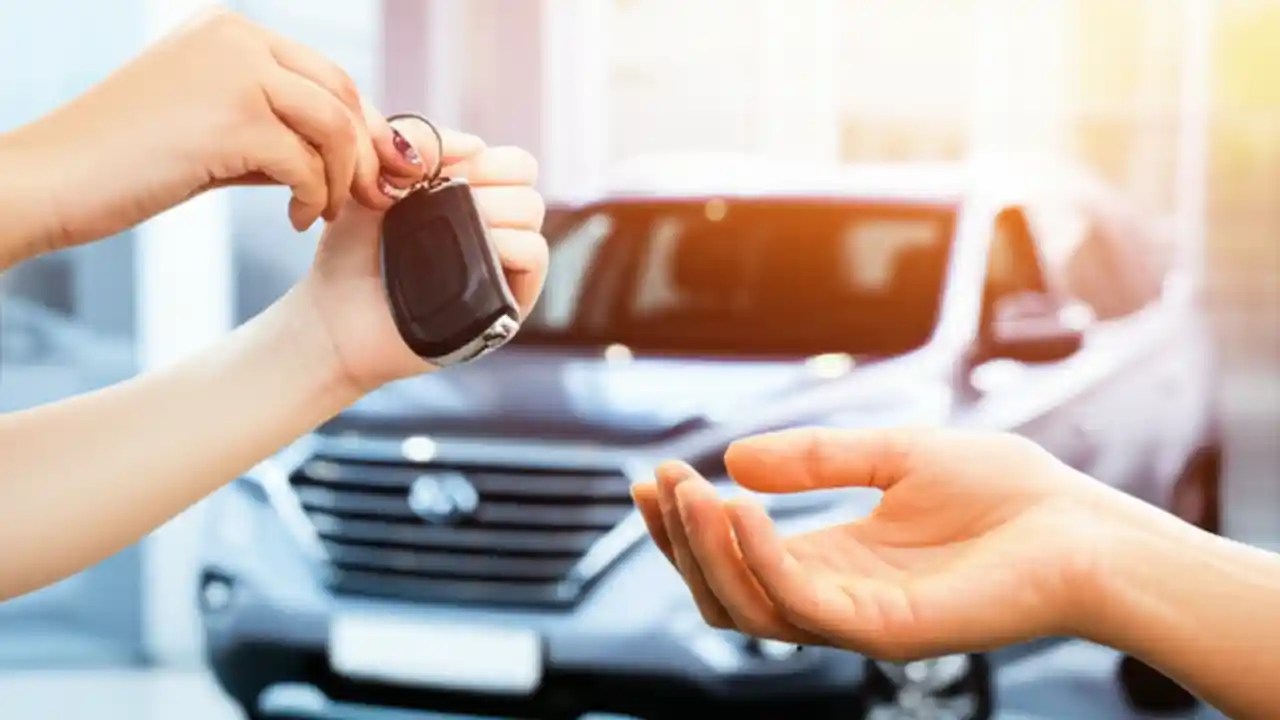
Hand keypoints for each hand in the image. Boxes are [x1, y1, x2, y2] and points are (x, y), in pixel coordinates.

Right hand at [13, 7, 422, 248]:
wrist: (53, 180)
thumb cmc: (125, 162)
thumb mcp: (211, 129)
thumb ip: (272, 126)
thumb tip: (346, 155)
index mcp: (229, 30)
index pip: (324, 70)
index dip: (364, 121)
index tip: (380, 165)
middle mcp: (236, 38)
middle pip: (340, 92)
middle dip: (368, 151)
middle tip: (375, 196)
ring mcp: (235, 74)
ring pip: (334, 126)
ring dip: (343, 179)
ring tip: (326, 212)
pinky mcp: (233, 120)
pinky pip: (306, 164)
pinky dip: (315, 198)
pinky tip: (297, 219)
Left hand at [294, 116, 547, 392]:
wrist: (334, 319)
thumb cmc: (350, 253)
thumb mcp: (373, 179)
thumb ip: (412, 143)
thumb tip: (474, 144)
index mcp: (470, 193)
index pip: (506, 158)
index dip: (475, 154)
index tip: (434, 171)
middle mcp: (494, 226)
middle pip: (524, 175)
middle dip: (483, 175)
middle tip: (440, 198)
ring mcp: (502, 263)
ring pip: (530, 208)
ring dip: (491, 206)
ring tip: (448, 225)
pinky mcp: (507, 302)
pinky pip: (534, 253)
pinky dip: (506, 241)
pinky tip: (469, 248)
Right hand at [632, 427, 1170, 660]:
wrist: (1085, 527)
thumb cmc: (1009, 496)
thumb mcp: (892, 454)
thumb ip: (815, 458)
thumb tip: (734, 459)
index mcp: (836, 560)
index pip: (737, 559)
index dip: (688, 524)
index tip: (654, 476)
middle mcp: (837, 598)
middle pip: (726, 592)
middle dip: (679, 541)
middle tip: (656, 483)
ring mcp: (858, 621)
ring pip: (748, 607)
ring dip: (705, 550)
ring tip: (687, 492)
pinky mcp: (886, 632)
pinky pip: (800, 605)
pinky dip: (757, 559)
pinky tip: (736, 508)